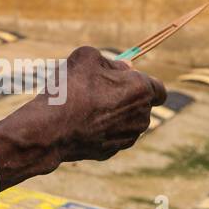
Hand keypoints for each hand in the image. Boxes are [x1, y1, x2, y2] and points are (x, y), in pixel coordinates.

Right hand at [0, 46, 166, 188]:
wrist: (50, 129)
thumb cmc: (69, 89)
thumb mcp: (87, 57)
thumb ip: (111, 60)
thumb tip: (124, 68)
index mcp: (141, 90)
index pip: (159, 89)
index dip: (141, 81)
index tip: (123, 79)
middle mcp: (141, 117)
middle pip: (141, 104)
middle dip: (125, 96)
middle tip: (97, 88)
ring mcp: (127, 137)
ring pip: (126, 121)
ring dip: (112, 113)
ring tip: (85, 105)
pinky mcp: (111, 152)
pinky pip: (110, 135)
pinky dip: (100, 128)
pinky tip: (80, 122)